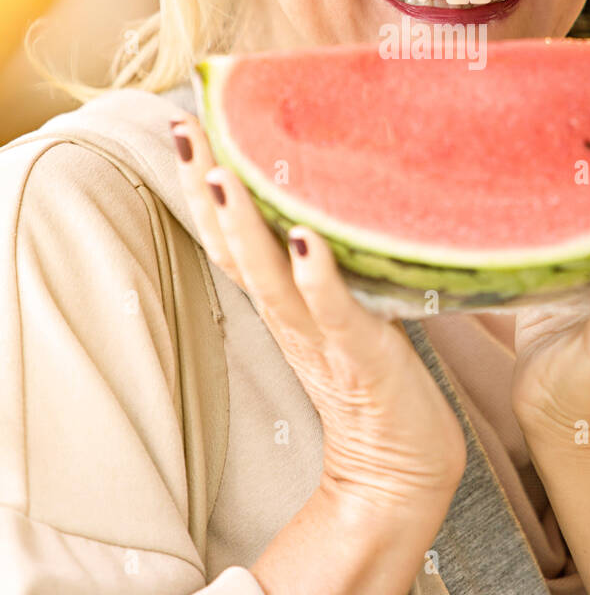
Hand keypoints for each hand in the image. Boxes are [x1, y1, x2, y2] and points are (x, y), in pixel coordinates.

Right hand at [169, 111, 466, 513]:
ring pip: (269, 276)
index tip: (186, 122)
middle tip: (183, 126)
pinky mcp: (362, 357)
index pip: (230, 235)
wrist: (401, 472)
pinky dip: (318, 277)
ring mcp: (322, 336)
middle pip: (234, 246)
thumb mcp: (343, 309)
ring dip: (244, 224)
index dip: (203, 184)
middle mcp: (291, 315)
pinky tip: (307, 240)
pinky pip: (335, 312)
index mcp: (284, 302)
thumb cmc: (379, 380)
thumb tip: (325, 203)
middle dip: (206, 186)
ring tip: (223, 173)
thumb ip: (327, 267)